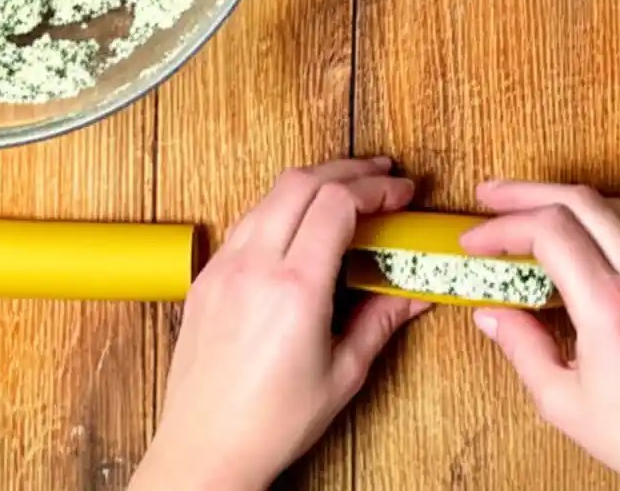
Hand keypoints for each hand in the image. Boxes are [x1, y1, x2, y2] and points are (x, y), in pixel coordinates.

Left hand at [131, 158, 430, 490]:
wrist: (204, 450)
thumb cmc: (270, 423)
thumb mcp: (344, 374)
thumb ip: (381, 322)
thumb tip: (415, 294)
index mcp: (293, 288)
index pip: (336, 203)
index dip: (375, 189)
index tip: (400, 193)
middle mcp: (253, 267)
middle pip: (300, 181)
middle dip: (348, 170)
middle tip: (381, 176)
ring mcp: (223, 268)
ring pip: (269, 195)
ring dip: (312, 183)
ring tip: (346, 192)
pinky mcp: (206, 279)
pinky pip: (247, 222)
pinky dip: (281, 208)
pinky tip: (302, 226)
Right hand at [463, 181, 619, 490]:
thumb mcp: (564, 403)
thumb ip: (523, 349)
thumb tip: (493, 315)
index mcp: (609, 307)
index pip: (549, 231)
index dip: (502, 228)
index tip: (474, 242)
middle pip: (579, 200)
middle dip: (526, 192)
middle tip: (489, 198)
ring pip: (611, 205)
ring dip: (563, 198)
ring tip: (526, 207)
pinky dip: (596, 218)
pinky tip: (576, 233)